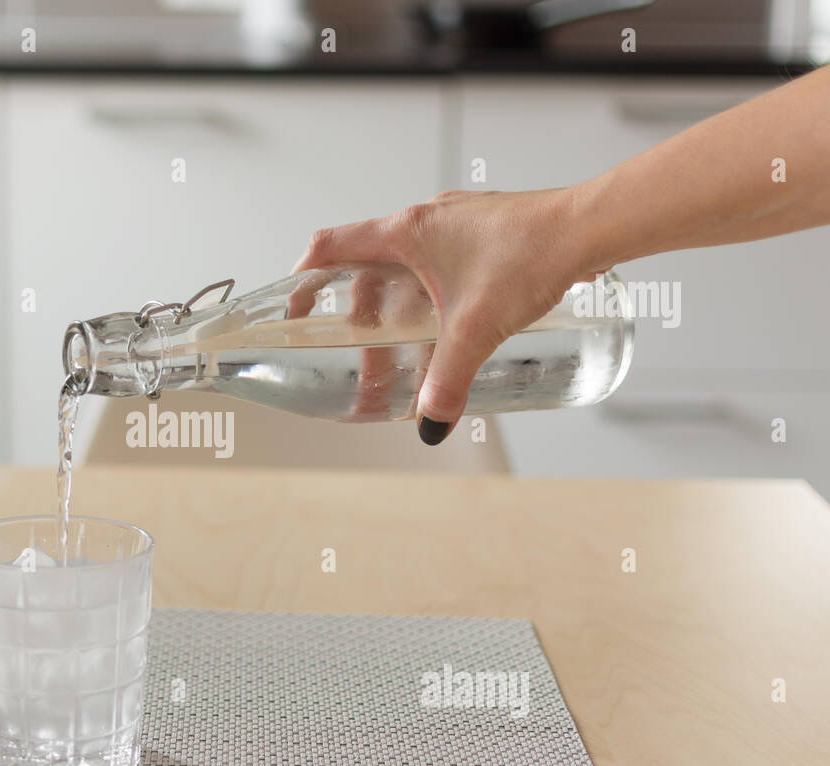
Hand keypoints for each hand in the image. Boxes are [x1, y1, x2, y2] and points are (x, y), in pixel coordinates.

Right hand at [293, 188, 601, 443]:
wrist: (591, 226)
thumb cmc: (534, 253)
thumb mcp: (478, 328)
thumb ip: (448, 381)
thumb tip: (430, 424)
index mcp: (406, 233)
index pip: (331, 246)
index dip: (304, 275)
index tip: (295, 305)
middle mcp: (426, 220)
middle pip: (370, 267)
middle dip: (361, 317)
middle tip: (364, 357)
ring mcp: (458, 222)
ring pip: (408, 266)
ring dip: (399, 307)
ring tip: (408, 349)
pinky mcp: (486, 230)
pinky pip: (442, 262)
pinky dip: (432, 294)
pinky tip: (453, 322)